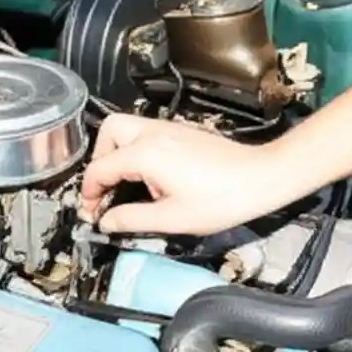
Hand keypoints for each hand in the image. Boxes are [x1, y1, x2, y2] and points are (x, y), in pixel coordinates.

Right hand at [78, 115, 305, 235]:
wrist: (261, 178)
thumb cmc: (222, 199)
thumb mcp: (172, 218)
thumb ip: (132, 219)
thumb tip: (106, 222)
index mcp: (146, 153)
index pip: (100, 167)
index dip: (89, 192)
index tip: (92, 211)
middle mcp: (153, 134)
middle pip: (108, 132)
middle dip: (99, 160)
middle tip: (106, 187)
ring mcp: (168, 129)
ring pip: (126, 129)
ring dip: (117, 154)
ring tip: (127, 184)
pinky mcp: (182, 133)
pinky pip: (145, 134)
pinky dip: (136, 151)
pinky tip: (151, 179)